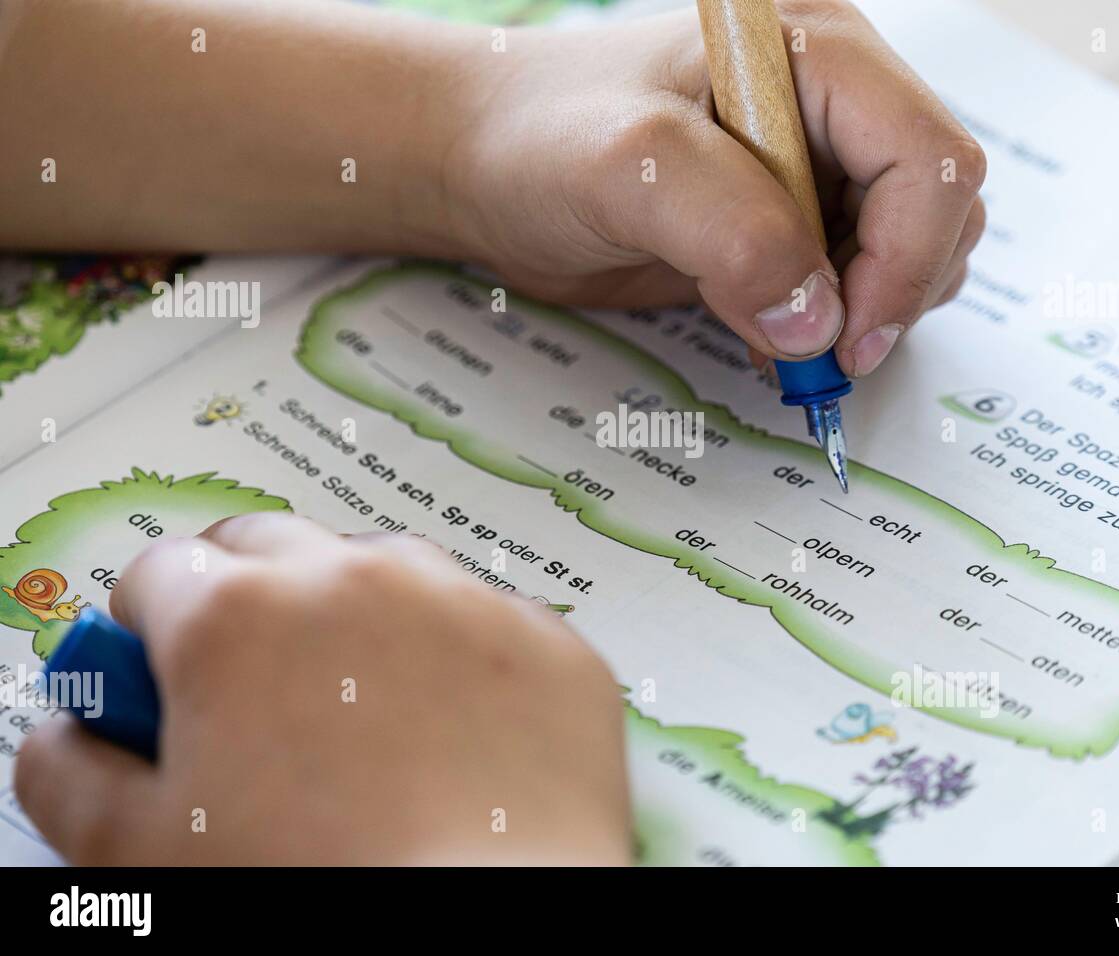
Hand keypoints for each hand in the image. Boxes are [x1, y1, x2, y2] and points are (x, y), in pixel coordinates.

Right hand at [15, 515, 630, 864]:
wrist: (483, 925)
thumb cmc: (314, 895)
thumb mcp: (142, 857)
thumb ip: (75, 777)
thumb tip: (67, 739)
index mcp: (237, 615)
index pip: (162, 571)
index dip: (151, 628)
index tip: (167, 675)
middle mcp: (355, 580)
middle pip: (274, 550)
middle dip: (251, 601)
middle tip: (260, 691)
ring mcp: (465, 601)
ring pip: (389, 575)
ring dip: (363, 622)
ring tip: (367, 722)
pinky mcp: (549, 642)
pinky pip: (489, 626)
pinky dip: (465, 664)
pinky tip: (459, 741)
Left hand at [443, 0, 986, 373]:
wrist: (486, 165)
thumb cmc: (538, 135)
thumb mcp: (629, 170)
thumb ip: (734, 235)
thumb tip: (818, 322)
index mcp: (816, 52)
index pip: (927, 155)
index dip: (907, 257)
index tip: (846, 338)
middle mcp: (832, 101)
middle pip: (937, 207)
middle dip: (889, 291)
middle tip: (817, 354)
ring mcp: (815, 163)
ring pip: (909, 250)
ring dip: (862, 312)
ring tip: (777, 335)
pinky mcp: (791, 219)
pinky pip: (854, 280)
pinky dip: (829, 324)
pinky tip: (768, 332)